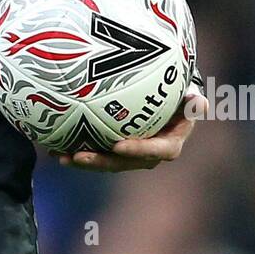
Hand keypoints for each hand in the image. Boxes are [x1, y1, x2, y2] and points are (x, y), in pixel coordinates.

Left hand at [48, 86, 206, 172]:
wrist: (167, 95)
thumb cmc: (179, 91)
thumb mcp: (189, 93)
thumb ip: (193, 100)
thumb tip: (199, 101)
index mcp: (170, 142)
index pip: (158, 151)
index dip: (139, 150)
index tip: (118, 144)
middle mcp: (150, 153)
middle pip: (125, 162)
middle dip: (102, 162)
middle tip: (79, 156)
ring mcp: (131, 153)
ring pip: (108, 161)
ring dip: (85, 160)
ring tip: (62, 157)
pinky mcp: (115, 148)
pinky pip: (97, 150)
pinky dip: (77, 150)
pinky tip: (55, 148)